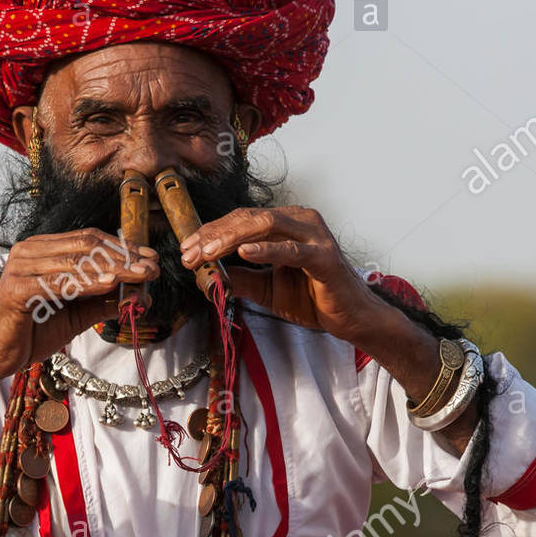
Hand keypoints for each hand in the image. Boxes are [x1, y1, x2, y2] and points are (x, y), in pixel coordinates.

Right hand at [0, 228, 159, 378]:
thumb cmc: (30, 332)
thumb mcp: (76, 315)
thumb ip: (103, 302)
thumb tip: (138, 296)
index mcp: (41, 250)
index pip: (89, 240)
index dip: (123, 247)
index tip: (151, 259)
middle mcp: (29, 251)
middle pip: (86, 246)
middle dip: (125, 256)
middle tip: (153, 267)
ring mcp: (22, 267)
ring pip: (77, 261)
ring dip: (114, 267)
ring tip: (142, 275)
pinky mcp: (17, 289)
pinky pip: (61, 282)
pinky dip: (89, 282)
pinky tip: (112, 283)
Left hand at [179, 206, 387, 344]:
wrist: (349, 317)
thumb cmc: (312, 298)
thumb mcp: (266, 288)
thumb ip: (241, 278)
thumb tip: (208, 275)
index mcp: (286, 224)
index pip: (241, 220)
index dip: (211, 232)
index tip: (186, 249)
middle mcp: (300, 221)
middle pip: (249, 218)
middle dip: (214, 235)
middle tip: (189, 252)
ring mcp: (314, 236)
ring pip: (266, 226)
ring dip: (231, 239)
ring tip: (207, 253)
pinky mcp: (324, 256)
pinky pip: (291, 250)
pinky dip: (266, 250)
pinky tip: (243, 253)